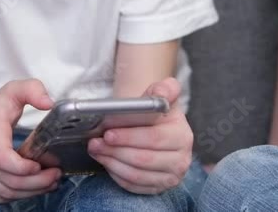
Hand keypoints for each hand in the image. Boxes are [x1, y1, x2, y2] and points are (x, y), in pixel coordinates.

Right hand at [0, 79, 62, 202]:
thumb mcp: (12, 91)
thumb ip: (32, 89)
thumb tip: (48, 103)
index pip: (2, 158)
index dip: (23, 167)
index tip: (40, 165)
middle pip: (9, 180)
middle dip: (37, 182)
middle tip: (56, 175)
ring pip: (6, 192)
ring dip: (31, 191)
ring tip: (50, 181)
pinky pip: (0, 196)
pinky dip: (20, 195)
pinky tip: (34, 187)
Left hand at [87, 77, 193, 194]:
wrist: (156, 126)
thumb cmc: (156, 112)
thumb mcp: (162, 94)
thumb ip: (164, 89)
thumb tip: (160, 93)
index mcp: (182, 136)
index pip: (154, 139)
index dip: (129, 137)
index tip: (108, 133)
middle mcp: (180, 160)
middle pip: (143, 159)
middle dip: (115, 151)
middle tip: (95, 143)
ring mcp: (170, 177)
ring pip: (136, 175)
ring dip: (112, 162)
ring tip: (96, 150)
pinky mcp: (157, 188)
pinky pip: (133, 186)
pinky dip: (116, 175)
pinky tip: (105, 161)